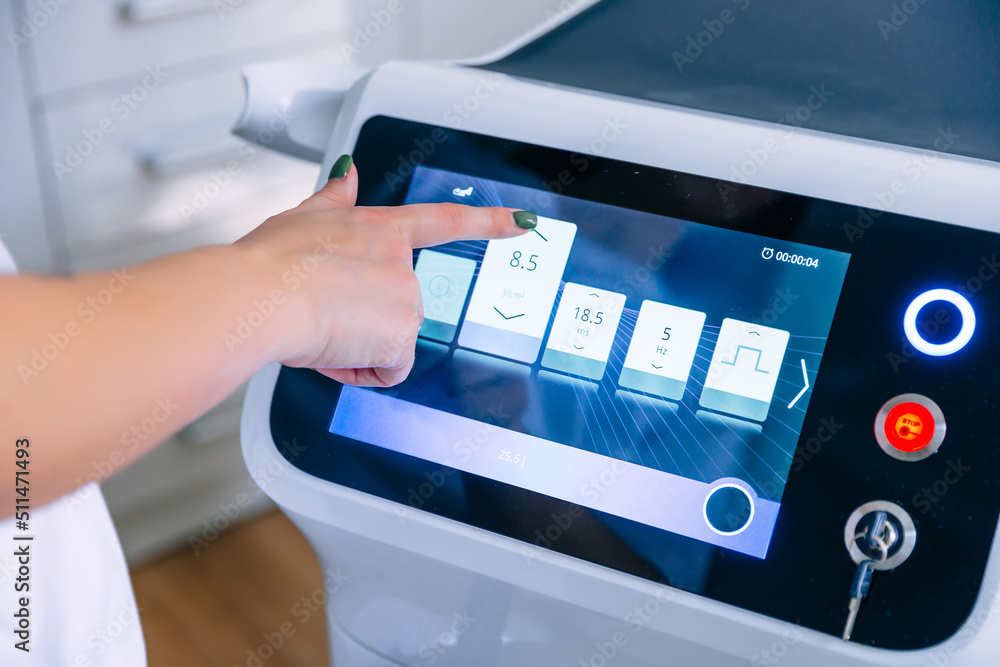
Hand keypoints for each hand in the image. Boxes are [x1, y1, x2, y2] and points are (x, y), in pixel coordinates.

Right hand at [236, 157, 533, 386]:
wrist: (260, 295)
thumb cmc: (269, 262)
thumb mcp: (301, 217)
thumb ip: (333, 199)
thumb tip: (348, 171)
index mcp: (380, 228)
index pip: (445, 222)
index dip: (489, 223)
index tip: (526, 223)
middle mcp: (401, 260)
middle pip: (397, 306)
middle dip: (362, 321)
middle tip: (320, 311)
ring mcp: (407, 296)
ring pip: (387, 342)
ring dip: (354, 346)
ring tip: (318, 327)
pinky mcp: (402, 333)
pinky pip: (385, 370)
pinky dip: (357, 371)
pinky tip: (332, 348)